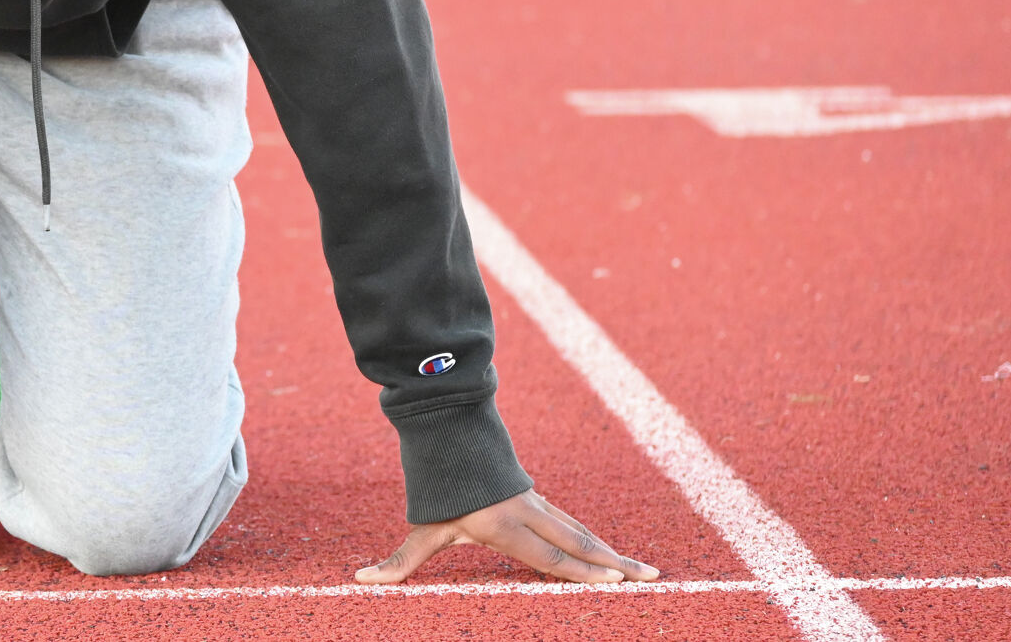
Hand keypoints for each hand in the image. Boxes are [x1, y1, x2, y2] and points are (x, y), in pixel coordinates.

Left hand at [355, 489, 658, 584]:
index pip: (550, 557)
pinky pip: (570, 521)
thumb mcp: (420, 526)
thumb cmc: (434, 484)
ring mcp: (534, 502)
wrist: (445, 426)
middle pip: (578, 542)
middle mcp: (526, 512)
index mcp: (504, 525)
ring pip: (579, 530)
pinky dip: (593, 538)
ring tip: (645, 569)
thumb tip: (360, 579)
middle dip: (614, 564)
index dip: (584, 573)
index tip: (618, 584)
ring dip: (612, 551)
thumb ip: (399, 561)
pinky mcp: (535, 496)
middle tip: (650, 577)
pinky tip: (611, 552)